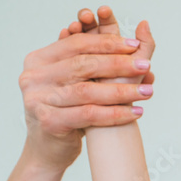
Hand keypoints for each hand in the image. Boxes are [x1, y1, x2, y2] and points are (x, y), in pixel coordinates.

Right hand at [18, 10, 154, 171]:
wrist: (48, 150)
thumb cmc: (68, 110)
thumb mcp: (77, 81)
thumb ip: (96, 57)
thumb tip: (140, 30)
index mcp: (38, 59)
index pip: (77, 44)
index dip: (107, 42)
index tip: (135, 45)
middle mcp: (33, 76)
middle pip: (83, 65)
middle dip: (118, 64)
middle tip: (145, 65)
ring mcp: (37, 98)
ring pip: (88, 90)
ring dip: (122, 91)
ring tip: (147, 91)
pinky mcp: (48, 121)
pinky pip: (89, 114)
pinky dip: (115, 113)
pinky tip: (136, 113)